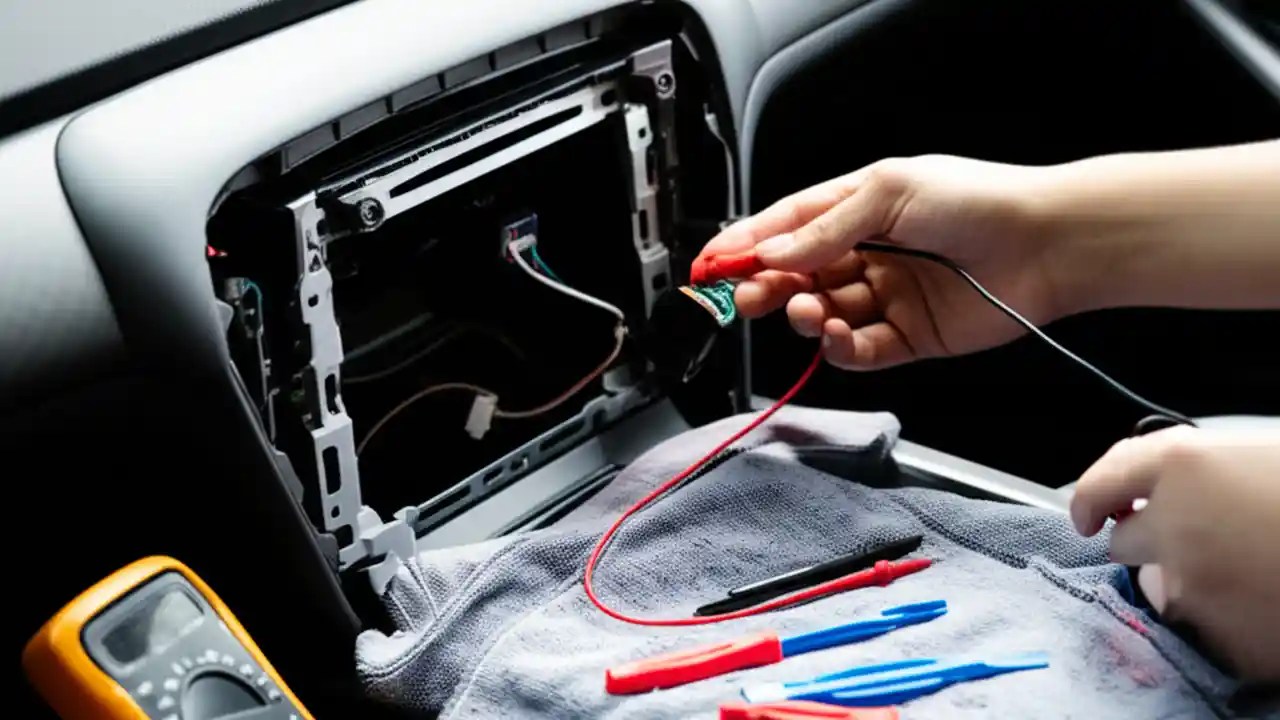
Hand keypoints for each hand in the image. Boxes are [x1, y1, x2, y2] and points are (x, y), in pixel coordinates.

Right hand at [701, 155, 1078, 369]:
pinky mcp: (910, 337)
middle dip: (766, 286)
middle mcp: (869, 253)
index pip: (787, 228)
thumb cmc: (978, 200)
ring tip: (804, 309)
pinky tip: (834, 333)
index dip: (747, 245)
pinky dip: (838, 347)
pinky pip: (859, 350)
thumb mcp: (888, 194)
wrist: (1047, 243)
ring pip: (823, 314)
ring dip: (804, 315)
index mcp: (859, 208)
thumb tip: (771, 253)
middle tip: (744, 297)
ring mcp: (888, 296)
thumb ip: (824, 229)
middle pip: (797, 276)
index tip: (712, 264)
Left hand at [1071, 426, 1279, 679]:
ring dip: (1189, 584)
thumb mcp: (1261, 457)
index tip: (1088, 513)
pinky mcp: (1224, 640)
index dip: (1090, 498)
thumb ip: (1199, 472)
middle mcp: (1174, 524)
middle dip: (1151, 543)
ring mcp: (1194, 588)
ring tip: (1253, 573)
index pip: (1104, 482)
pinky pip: (1206, 631)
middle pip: (1124, 542)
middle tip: (1203, 541)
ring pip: (1163, 592)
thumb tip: (1157, 493)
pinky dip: (1228, 622)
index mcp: (1184, 465)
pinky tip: (1270, 601)